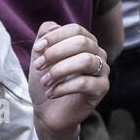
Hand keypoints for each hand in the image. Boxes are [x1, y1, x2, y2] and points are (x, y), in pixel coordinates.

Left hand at [30, 21, 109, 139]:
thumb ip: (45, 36)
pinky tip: (51, 93)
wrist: (48, 112)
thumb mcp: (40, 56)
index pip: (76, 29)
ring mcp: (102, 71)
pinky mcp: (101, 89)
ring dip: (60, 70)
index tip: (37, 49)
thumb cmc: (47, 81)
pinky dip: (63, 87)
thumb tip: (53, 28)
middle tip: (38, 65)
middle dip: (56, 52)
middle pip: (82, 42)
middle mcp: (97, 53)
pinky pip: (85, 83)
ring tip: (45, 81)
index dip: (55, 37)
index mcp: (86, 42)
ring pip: (86, 61)